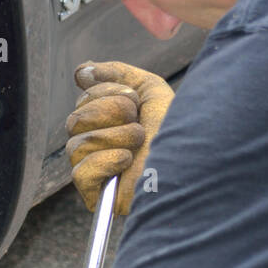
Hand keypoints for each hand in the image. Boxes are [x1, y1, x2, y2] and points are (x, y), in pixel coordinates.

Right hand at [65, 60, 174, 213]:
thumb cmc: (177, 128)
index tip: (135, 101)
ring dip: (116, 137)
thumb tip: (81, 72)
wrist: (193, 163)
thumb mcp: (149, 90)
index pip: (83, 99)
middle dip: (112, 113)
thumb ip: (115, 74)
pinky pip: (80, 173)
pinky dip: (105, 162)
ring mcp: (94, 172)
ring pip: (77, 145)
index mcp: (105, 120)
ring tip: (139, 142)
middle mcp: (95, 145)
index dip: (108, 92)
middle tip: (139, 124)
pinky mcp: (95, 195)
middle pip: (75, 120)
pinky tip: (127, 161)